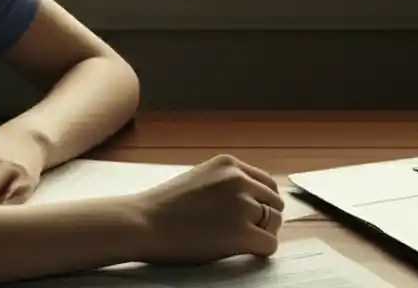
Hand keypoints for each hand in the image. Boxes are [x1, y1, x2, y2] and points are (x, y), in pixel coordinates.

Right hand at [130, 154, 284, 264]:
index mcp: (229, 164)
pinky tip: (244, 252)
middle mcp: (239, 179)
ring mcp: (241, 205)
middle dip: (265, 219)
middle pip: (274, 202)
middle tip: (246, 233)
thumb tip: (252, 200)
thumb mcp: (200, 178)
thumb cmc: (163, 206)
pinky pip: (269, 244)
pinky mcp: (240, 232)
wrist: (142, 223)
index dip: (262, 203)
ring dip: (262, 234)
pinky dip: (260, 251)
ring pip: (275, 223)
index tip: (252, 217)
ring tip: (241, 242)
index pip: (266, 183)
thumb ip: (226, 183)